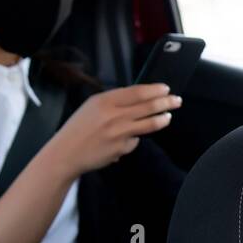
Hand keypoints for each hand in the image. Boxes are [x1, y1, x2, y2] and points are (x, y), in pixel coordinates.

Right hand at [43, 83, 181, 177]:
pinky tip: (123, 141)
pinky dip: (133, 139)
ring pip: (149, 124)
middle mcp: (113, 115)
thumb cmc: (78, 128)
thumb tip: (140, 97)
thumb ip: (114, 101)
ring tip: (168, 117)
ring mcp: (119, 132)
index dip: (154, 90)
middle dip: (166, 102)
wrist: (65, 153)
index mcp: (104, 101)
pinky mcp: (122, 148)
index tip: (166, 89)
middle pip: (148, 106)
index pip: (137, 92)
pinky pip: (135, 141)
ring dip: (162, 119)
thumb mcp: (92, 107)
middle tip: (177, 100)